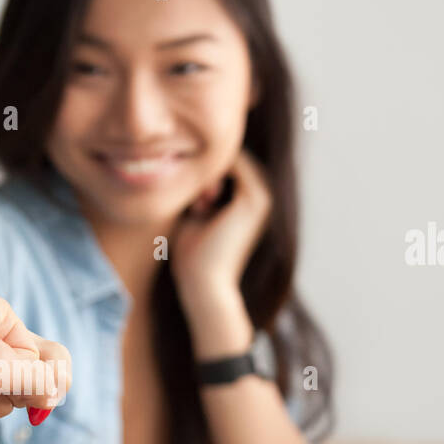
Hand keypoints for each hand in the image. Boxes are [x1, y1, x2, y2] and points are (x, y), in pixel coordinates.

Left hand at [171, 150, 270, 354]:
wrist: (204, 286)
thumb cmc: (192, 257)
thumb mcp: (192, 215)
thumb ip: (196, 190)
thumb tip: (180, 165)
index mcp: (249, 200)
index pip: (225, 164)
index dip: (200, 168)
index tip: (183, 194)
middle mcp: (262, 194)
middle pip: (229, 157)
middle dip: (203, 167)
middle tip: (192, 201)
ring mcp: (263, 194)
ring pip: (230, 157)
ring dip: (206, 170)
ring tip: (197, 206)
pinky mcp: (256, 197)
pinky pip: (233, 162)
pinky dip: (210, 172)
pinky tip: (198, 201)